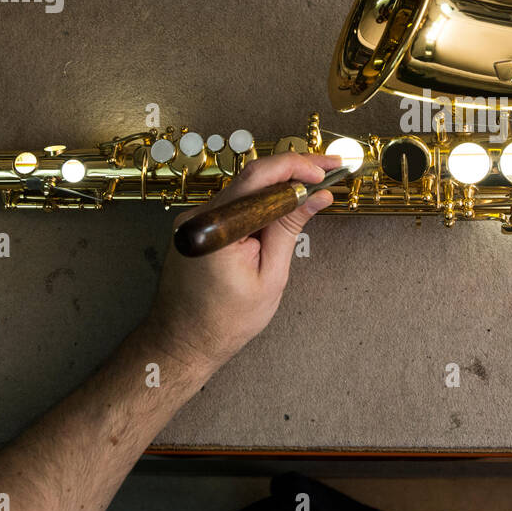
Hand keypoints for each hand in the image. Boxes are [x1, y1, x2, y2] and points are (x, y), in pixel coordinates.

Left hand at [143, 152, 340, 371]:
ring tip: (313, 189)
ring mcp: (194, 219)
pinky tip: (285, 206)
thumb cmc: (224, 321)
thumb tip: (314, 197)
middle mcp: (199, 217)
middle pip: (252, 177)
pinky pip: (234, 203)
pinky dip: (262, 201)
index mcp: (216, 229)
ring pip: (244, 189)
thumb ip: (289, 228)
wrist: (183, 342)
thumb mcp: (270, 276)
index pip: (259, 178)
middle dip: (294, 171)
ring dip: (280, 187)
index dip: (297, 168)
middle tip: (328, 170)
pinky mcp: (197, 225)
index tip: (325, 171)